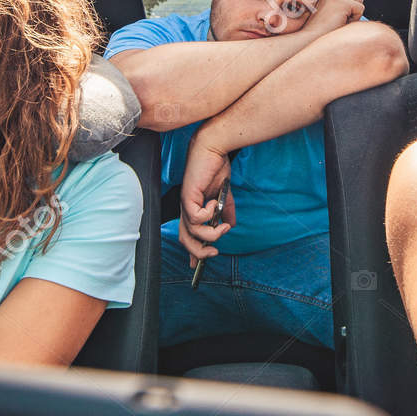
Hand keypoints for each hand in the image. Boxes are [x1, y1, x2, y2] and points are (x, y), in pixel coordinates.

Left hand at [178, 134, 234, 262]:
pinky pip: (196, 217)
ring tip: (223, 226)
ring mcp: (186, 203)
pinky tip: (214, 203)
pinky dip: (208, 215)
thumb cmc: (216, 168)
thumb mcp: (225, 195)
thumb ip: (226, 210)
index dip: (191, 252)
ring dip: (211, 234)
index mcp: (193, 209)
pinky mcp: (188, 196)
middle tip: (214, 252)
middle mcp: (186, 208)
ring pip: (192, 232)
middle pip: (185, 239)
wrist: (214, 149)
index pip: (188, 235)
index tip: (196, 265)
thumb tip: (231, 225)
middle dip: (198, 252)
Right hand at [304, 0, 364, 36]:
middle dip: (354, 10)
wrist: (311, 38)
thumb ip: (341, 11)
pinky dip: (354, 19)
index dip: (350, 9)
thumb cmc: (321, 34)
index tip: (341, 19)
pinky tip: (341, 23)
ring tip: (340, 23)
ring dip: (353, 15)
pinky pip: (360, 8)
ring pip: (359, 2)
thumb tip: (355, 11)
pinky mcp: (343, 3)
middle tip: (341, 21)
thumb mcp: (331, 18)